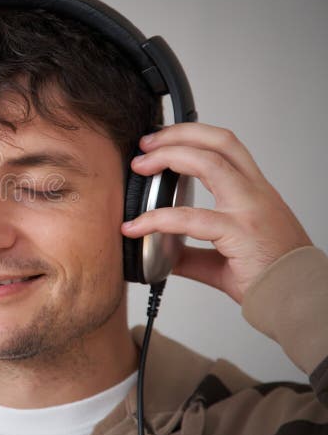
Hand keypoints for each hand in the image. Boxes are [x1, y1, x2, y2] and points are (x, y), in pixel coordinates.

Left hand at [120, 122, 312, 303]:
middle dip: (178, 134)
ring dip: (169, 157)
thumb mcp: (226, 256)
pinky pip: (190, 217)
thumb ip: (192, 252)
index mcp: (253, 192)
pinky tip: (136, 226)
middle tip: (145, 145)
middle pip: (219, 142)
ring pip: (209, 163)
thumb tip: (162, 252)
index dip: (190, 136)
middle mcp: (255, 193)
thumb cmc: (270, 276)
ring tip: (140, 167)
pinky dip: (156, 218)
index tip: (159, 142)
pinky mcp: (240, 231)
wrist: (297, 301)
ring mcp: (249, 208)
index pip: (224, 147)